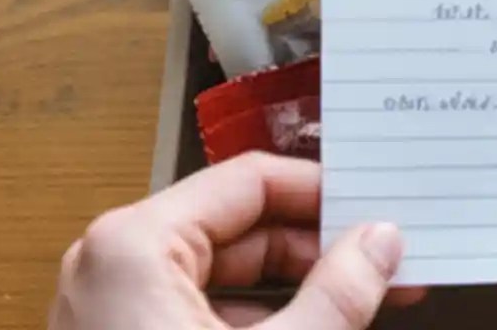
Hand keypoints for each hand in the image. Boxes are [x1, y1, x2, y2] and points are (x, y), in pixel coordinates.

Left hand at [49, 152, 422, 329]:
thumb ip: (342, 291)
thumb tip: (380, 244)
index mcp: (136, 245)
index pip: (249, 182)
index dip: (324, 194)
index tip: (376, 209)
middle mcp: (114, 266)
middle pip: (240, 228)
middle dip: (318, 247)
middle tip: (382, 260)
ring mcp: (115, 309)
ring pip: (227, 274)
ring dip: (298, 285)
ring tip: (363, 299)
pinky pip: (203, 312)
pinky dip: (262, 319)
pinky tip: (319, 329)